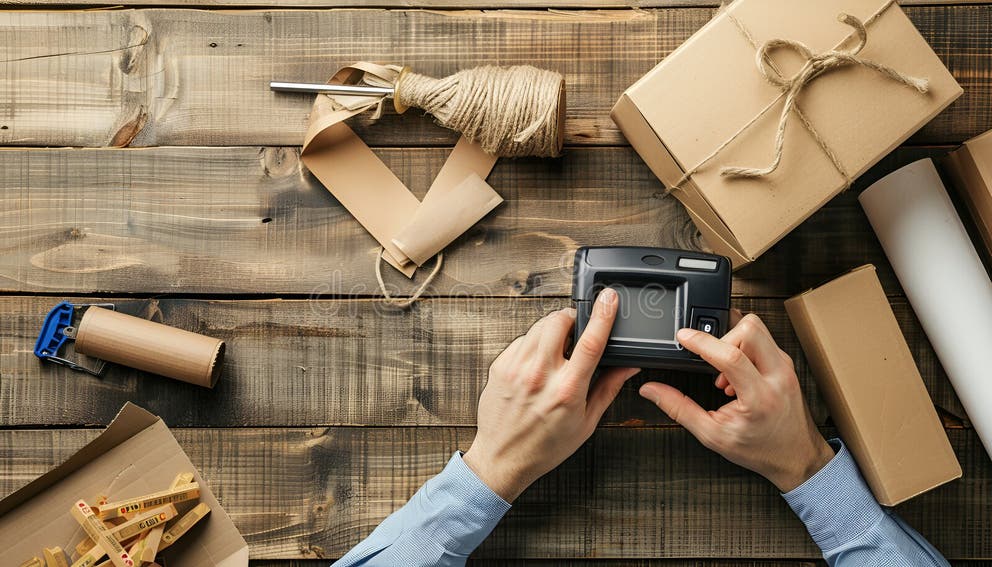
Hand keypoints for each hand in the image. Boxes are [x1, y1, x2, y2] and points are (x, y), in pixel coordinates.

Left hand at [463, 288, 639, 501]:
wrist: (503, 458)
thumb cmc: (545, 446)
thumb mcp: (587, 422)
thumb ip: (609, 388)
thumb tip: (628, 366)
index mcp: (567, 390)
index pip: (590, 341)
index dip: (603, 315)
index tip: (610, 298)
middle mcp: (539, 375)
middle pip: (560, 321)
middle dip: (573, 318)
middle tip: (578, 331)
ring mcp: (516, 369)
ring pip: (539, 326)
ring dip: (553, 330)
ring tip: (558, 351)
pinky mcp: (500, 366)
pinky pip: (522, 339)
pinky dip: (534, 344)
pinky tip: (538, 363)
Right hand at [639, 313, 833, 491]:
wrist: (796, 457)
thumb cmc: (760, 449)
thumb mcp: (713, 435)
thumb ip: (679, 408)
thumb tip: (652, 390)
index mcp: (759, 397)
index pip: (730, 356)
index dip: (702, 342)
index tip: (684, 337)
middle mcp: (777, 376)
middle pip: (750, 328)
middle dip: (723, 336)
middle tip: (713, 360)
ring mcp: (785, 367)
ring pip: (757, 329)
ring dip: (734, 342)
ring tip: (726, 372)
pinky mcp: (786, 363)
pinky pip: (762, 340)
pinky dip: (744, 350)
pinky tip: (737, 375)